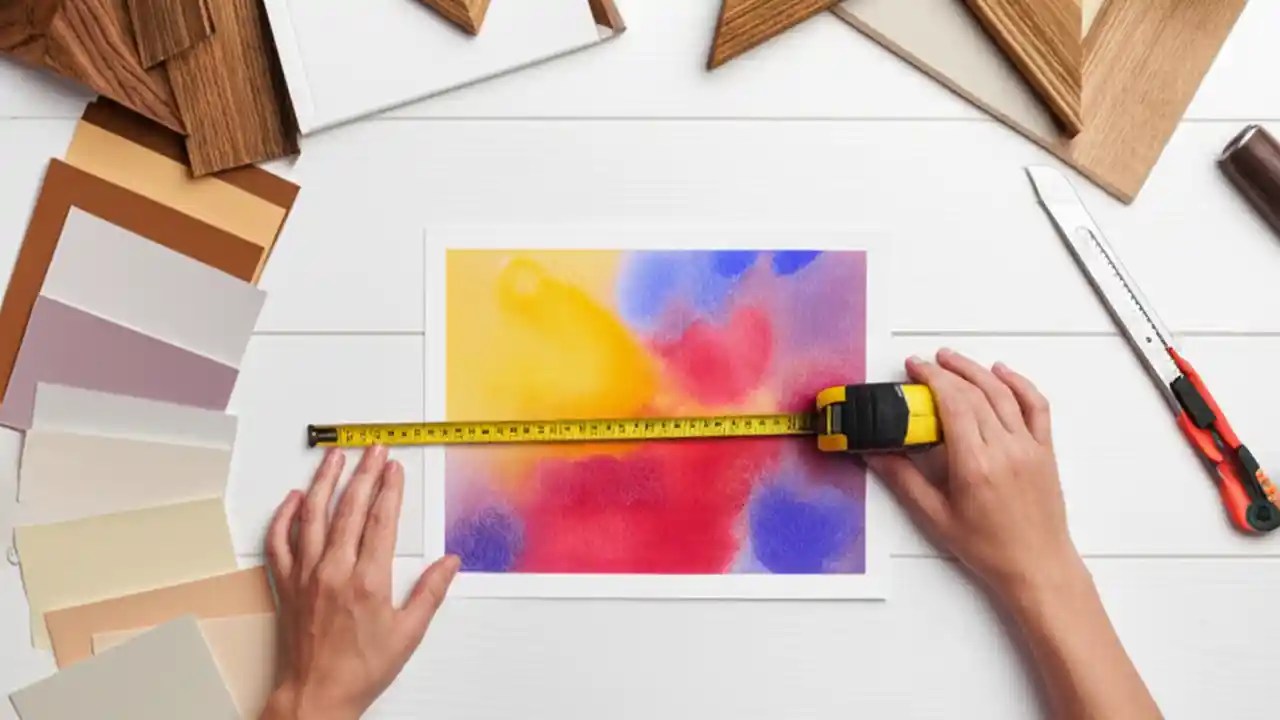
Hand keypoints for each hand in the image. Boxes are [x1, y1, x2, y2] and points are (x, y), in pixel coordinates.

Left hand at [261, 446, 460, 719]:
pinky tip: (293, 499)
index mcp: (367, 581)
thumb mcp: (408, 634)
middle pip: (349, 508)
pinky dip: (284, 517)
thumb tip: (449, 563)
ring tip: (334, 458)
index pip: (381, 520)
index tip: (394, 468)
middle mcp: (333, 572)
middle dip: (364, 473)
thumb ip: (430, 593)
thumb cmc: (359, 671)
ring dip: (324, 482)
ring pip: (312, 516)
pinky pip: (280, 542)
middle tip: (373, 450)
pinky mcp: (286, 585)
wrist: (316, 696)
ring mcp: (306, 576)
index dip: (389, 489)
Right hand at [868, 349, 1084, 605]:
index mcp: (975, 464)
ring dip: (976, 370)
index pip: (953, 403)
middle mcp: (1005, 449)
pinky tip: (1002, 372)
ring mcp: (1029, 446)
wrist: (1037, 566)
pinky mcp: (1045, 450)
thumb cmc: (989, 548)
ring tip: (952, 359)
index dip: (931, 378)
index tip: (913, 368)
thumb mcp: (935, 517)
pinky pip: (1036, 406)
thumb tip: (875, 454)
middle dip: (947, 371)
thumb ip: (903, 480)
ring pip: (1003, 393)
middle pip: (975, 393)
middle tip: (924, 363)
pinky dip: (1019, 383)